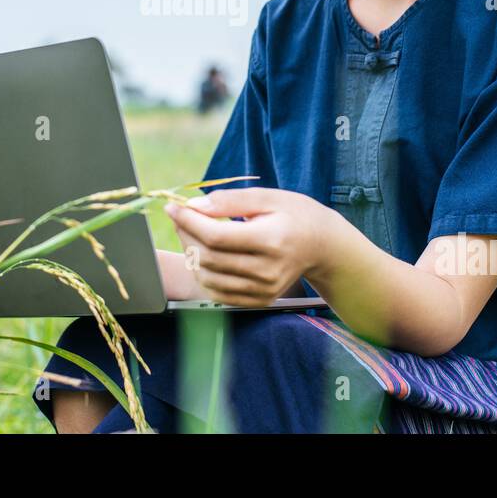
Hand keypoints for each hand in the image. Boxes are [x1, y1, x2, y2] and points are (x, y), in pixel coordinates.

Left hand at [162, 188, 332, 306]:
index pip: (217, 237)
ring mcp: (264, 290)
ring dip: (191, 254)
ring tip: (191, 232)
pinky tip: (203, 254)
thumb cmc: (296, 214)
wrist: (323, 245)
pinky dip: (203, 273)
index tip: (174, 207)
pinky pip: (218, 293)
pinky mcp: (260, 300)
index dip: (189, 222)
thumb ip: (230, 200)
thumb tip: (195, 205)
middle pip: (209, 257)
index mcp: (271, 241)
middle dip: (186, 234)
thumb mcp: (268, 197)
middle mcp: (267, 271)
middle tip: (180, 216)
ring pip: (209, 278)